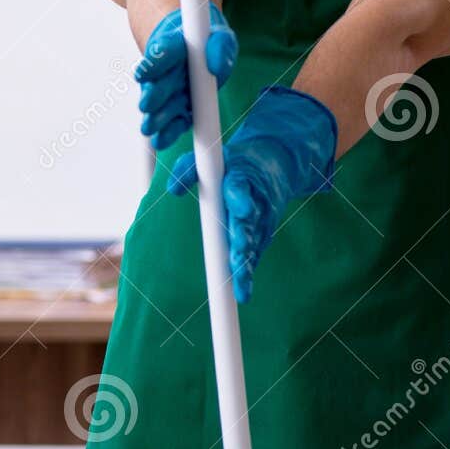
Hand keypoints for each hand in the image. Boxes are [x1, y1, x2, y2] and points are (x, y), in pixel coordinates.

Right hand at [135, 1, 237, 149]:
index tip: (144, 73)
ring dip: (156, 117)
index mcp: (175, 44)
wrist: (197, 45)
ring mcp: (169, 90)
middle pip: (159, 82)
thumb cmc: (207, 40)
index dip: (155, 62)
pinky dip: (167, 132)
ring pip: (160, 105)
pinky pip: (171, 121)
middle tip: (147, 105)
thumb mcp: (221, 36)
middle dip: (154, 95)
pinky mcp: (176, 108)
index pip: (164, 50)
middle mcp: (167, 69)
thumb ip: (221, 47)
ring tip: (149, 128)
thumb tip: (216, 66)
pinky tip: (161, 140)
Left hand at [167, 85, 337, 303]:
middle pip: (248, 222)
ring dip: (245, 263)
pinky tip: (242, 291)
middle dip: (242, 240)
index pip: (241, 186)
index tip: (240, 209)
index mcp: (243, 177)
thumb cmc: (235, 162)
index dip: (240, 198)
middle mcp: (255, 201)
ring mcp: (262, 220)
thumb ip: (189, 168)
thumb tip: (172, 188)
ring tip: (239, 284)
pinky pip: (255, 255)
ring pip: (253, 244)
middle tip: (236, 257)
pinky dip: (248, 272)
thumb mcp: (214, 157)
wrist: (277, 162)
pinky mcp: (264, 234)